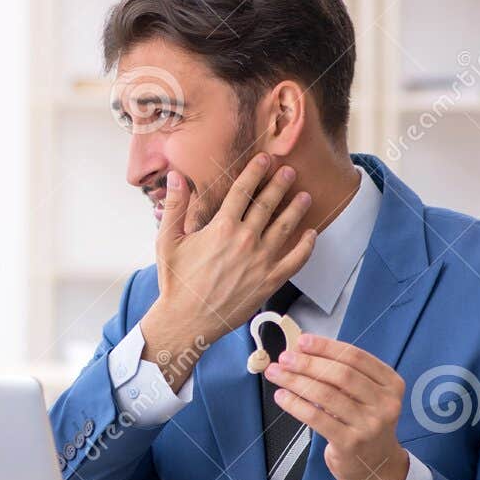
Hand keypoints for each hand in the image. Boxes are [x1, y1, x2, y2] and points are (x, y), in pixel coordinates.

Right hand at [140, 154, 315, 390]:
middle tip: (290, 172)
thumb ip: (175, 207)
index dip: (255, 172)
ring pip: (285, 228)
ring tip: (305, 197)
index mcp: (222, 228)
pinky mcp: (270, 281)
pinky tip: (311, 235)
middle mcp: (245, 241)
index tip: (265, 159)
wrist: (187, 320)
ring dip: (297, 210)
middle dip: (280, 185)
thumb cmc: (176, 281)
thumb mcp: (167, 241)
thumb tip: (175, 175)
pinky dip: (306, 246)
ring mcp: (261, 262)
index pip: (243, 191)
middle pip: (268, 205)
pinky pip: (296, 260)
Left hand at [263, 334, 409, 479]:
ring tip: (276, 373)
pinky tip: (282, 396)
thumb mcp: (365, 396)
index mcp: (391, 383)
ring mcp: (369, 425)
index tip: (302, 341)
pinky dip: (295, 404)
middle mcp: (385, 403)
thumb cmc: (364, 423)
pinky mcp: (350, 443)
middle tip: (284, 357)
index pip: (355, 357)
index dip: (326, 346)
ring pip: (326, 395)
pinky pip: (317, 418)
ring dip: (295, 380)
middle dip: (308, 362)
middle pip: (341, 374)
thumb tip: (303, 350)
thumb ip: (343, 374)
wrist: (376, 466)